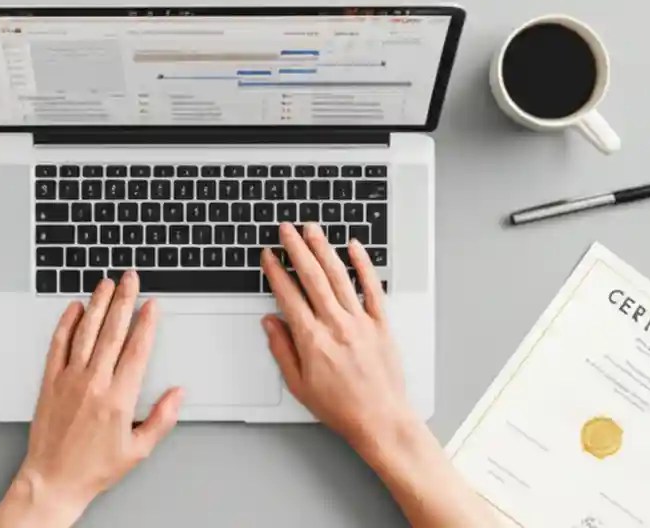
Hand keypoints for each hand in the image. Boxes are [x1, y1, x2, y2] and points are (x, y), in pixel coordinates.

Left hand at [0, 272, 182, 527]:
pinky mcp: (49, 382)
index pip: (137, 350)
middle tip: (131, 278)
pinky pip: (58, 345)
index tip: (152, 305)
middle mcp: (94, 383)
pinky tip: (74, 308)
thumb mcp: (138, 450)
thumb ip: (162, 419)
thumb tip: (178, 393)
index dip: (146, 323)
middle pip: (112, 332)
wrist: (53, 480)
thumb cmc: (94, 468)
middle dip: (124, 300)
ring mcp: (69, 380)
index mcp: (119, 399)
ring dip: (98, 304)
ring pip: (86, 332)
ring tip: (106, 284)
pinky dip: (66, 324)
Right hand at [261, 223, 493, 526]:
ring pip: (338, 276)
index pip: (288, 295)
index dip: (275, 272)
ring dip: (323, 249)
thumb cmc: (340, 408)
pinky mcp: (381, 323)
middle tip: (286, 229)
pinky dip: (363, 264)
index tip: (267, 256)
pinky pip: (371, 287)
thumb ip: (282, 349)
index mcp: (312, 339)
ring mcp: (360, 321)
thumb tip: (270, 322)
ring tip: (312, 230)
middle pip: (312, 276)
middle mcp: (336, 324)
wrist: (380, 420)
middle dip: (296, 249)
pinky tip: (354, 247)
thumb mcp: (298, 385)